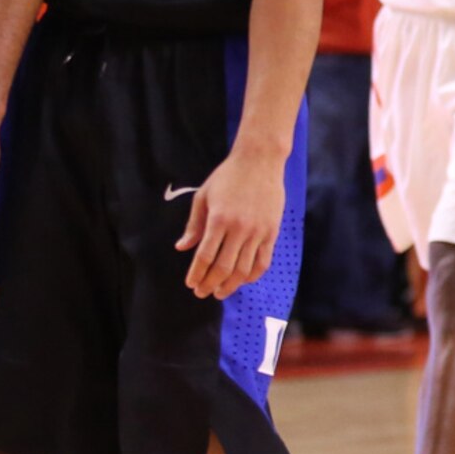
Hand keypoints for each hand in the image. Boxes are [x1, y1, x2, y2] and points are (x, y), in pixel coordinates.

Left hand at [177, 139, 288, 298]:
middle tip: (202, 292)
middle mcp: (239, 228)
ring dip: (230, 285)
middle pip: (223, 267)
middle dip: (210, 284)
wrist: (260, 161)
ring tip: (220, 292)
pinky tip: (242, 280)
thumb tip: (182, 247)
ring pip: (243, 269)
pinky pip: (263, 261)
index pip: (205, 256)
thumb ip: (194, 225)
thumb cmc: (228, 176)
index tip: (191, 284)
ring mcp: (258, 232)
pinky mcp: (271, 232)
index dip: (197, 274)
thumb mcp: (204, 196)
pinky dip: (252, 276)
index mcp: (219, 219)